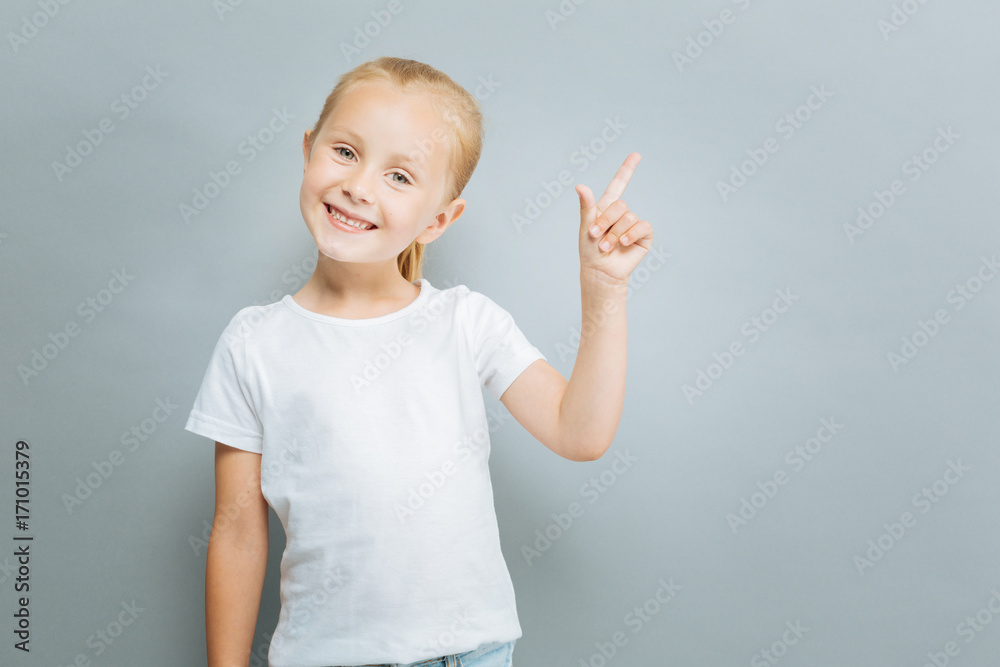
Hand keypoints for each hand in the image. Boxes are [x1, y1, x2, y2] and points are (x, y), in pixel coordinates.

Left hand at [576, 152, 651, 285]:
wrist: (600, 271)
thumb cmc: (590, 251)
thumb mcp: (586, 227)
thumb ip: (587, 206)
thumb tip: (580, 185)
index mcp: (607, 207)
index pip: (619, 184)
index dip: (627, 169)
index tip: (636, 154)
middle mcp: (622, 213)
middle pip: (620, 205)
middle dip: (606, 221)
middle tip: (596, 236)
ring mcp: (634, 224)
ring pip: (629, 217)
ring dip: (615, 234)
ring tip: (606, 246)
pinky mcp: (644, 235)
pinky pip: (642, 226)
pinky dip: (631, 234)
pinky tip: (623, 244)